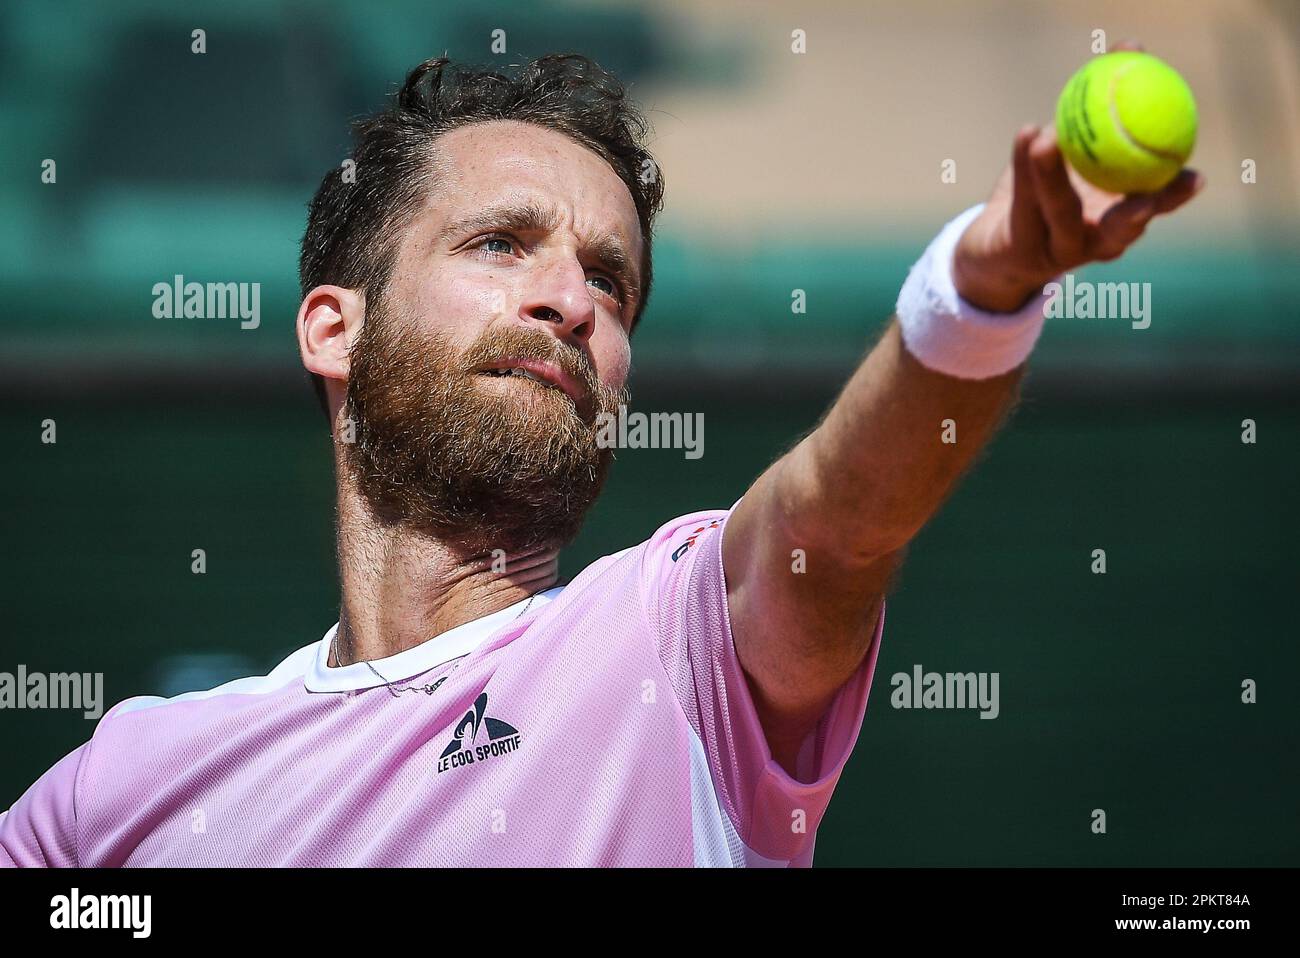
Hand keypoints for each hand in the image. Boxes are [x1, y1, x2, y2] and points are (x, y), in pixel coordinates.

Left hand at [952, 44, 1203, 312]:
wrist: (997, 247)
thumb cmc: (1048, 191)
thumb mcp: (1079, 149)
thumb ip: (1105, 109)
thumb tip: (1131, 48)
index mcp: (1119, 219)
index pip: (1155, 208)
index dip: (1176, 194)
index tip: (1195, 177)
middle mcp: (1093, 242)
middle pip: (1119, 230)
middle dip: (1135, 213)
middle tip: (1142, 194)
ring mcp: (1054, 250)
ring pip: (1059, 214)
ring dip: (1054, 178)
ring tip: (1048, 141)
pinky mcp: (1019, 249)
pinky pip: (1023, 203)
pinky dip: (1023, 167)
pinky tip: (1026, 133)